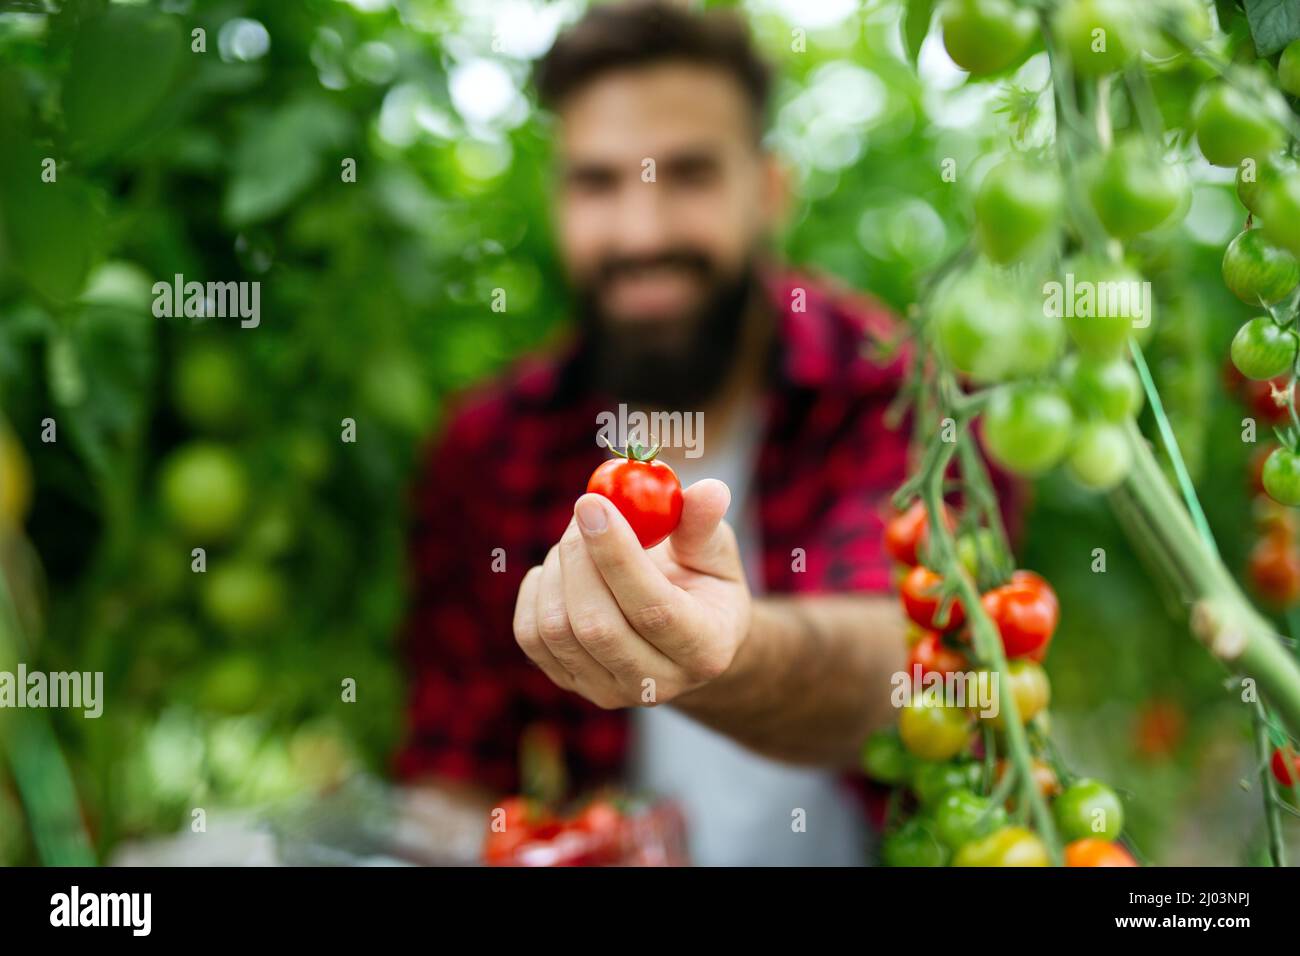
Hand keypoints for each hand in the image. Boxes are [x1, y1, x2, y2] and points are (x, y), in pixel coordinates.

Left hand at [513, 478, 750, 708]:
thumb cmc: (701, 583)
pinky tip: (565, 571)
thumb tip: (708, 490)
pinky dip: (539, 589)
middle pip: (596, 625)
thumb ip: (703, 525)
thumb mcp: (715, 553)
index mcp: (705, 649)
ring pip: (555, 628)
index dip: (617, 555)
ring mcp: (607, 691)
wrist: (681, 637)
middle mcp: (656, 683)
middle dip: (580, 556)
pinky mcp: (568, 683)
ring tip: (582, 539)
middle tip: (587, 508)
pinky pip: (530, 634)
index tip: (593, 503)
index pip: (653, 610)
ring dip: (559, 567)